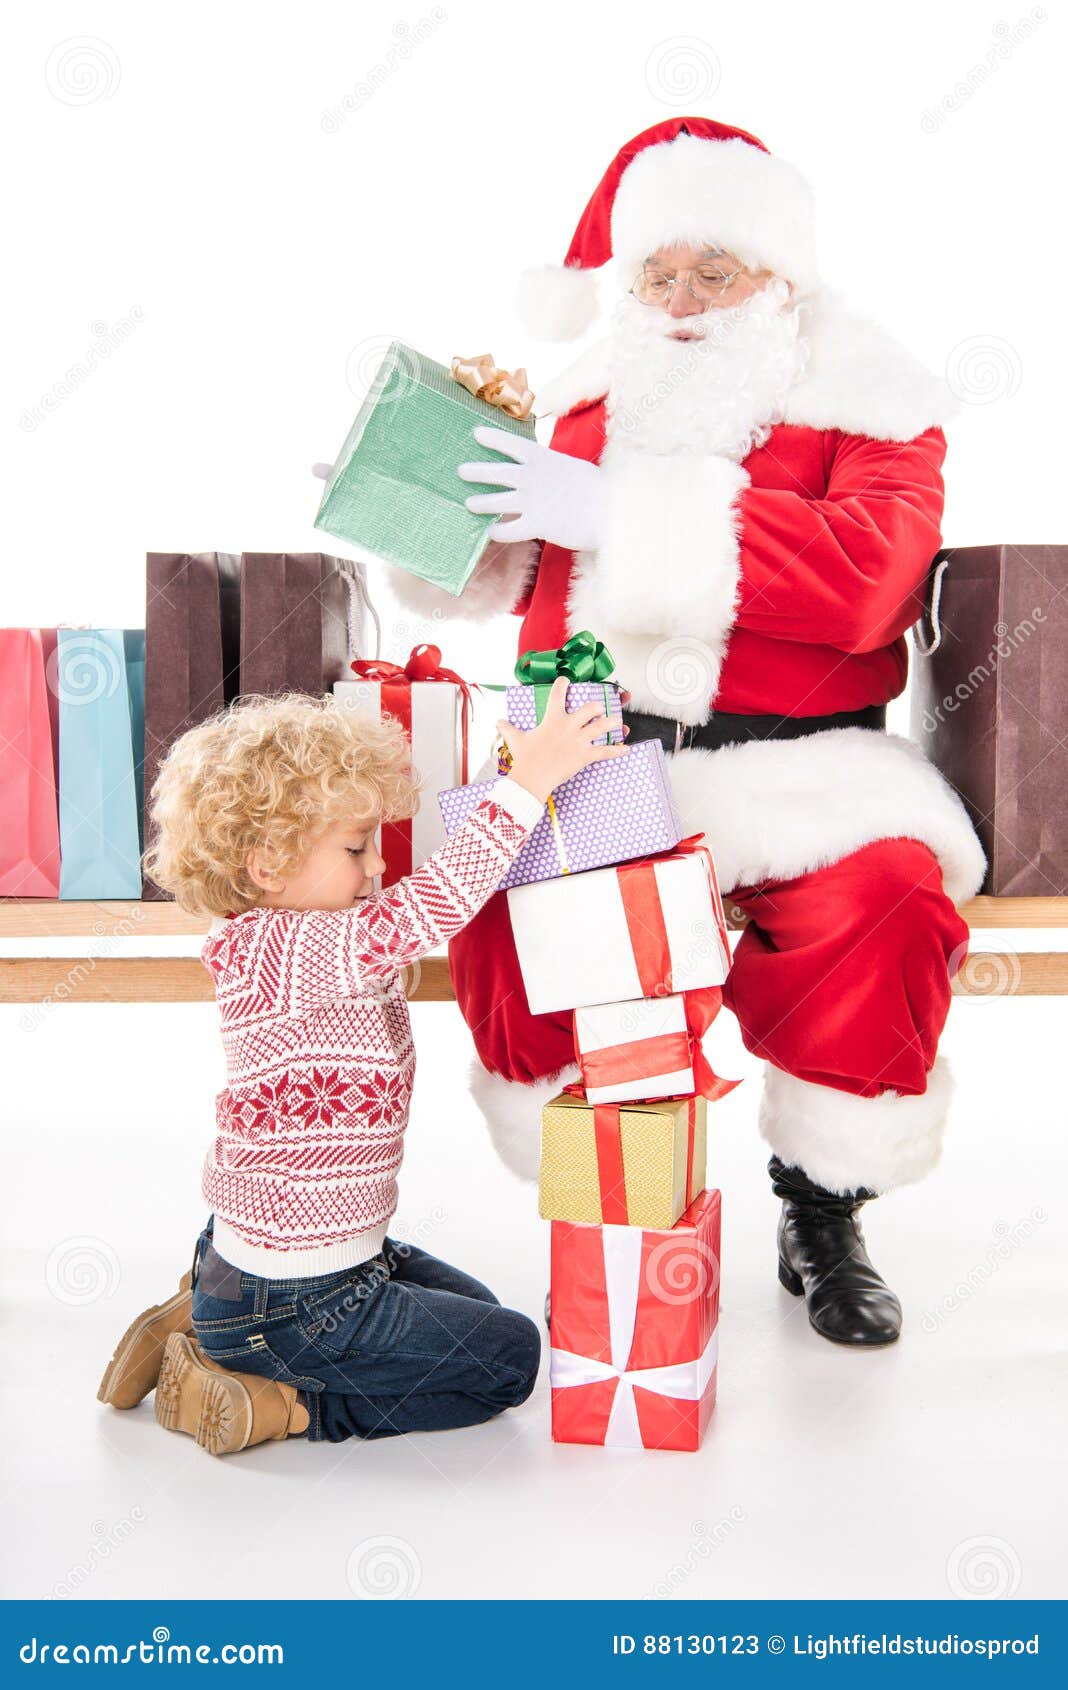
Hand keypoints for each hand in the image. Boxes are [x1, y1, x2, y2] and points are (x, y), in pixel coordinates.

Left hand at [459, 426, 604, 548]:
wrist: (611, 509)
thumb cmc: (598, 489)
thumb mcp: (572, 468)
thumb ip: (552, 470)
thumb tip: (541, 475)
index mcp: (543, 458)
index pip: (511, 444)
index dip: (492, 438)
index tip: (476, 434)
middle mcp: (531, 477)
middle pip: (495, 473)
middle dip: (476, 471)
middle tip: (461, 471)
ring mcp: (531, 501)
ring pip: (495, 502)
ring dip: (480, 503)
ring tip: (469, 504)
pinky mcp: (536, 525)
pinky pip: (508, 530)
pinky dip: (497, 532)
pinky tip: (491, 533)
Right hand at [497, 675, 627, 803]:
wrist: (531, 778)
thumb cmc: (524, 758)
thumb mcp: (515, 740)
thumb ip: (508, 728)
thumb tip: (498, 722)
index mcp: (552, 719)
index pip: (558, 694)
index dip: (563, 684)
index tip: (566, 680)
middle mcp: (568, 726)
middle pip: (590, 708)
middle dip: (597, 707)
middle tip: (599, 708)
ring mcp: (578, 740)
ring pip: (602, 726)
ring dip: (612, 723)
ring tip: (619, 722)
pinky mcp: (585, 755)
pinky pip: (605, 752)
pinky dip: (617, 751)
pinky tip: (626, 749)